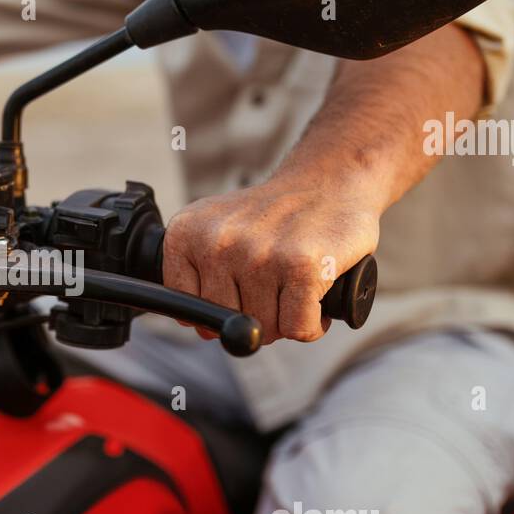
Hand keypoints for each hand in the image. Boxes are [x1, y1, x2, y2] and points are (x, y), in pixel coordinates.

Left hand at [162, 174, 380, 344]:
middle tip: (275, 280)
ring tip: (294, 279)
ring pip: (264, 330)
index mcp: (185, 233)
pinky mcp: (301, 266)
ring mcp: (257, 254)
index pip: (190, 311)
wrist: (328, 181)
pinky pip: (297, 329)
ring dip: (286, 317)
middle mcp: (216, 242)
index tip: (240, 281)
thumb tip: (206, 332)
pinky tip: (315, 293)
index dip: (222, 308)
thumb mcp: (214, 232)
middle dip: (256, 315)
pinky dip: (313, 323)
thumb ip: (196, 280)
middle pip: (227, 324)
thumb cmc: (272, 218)